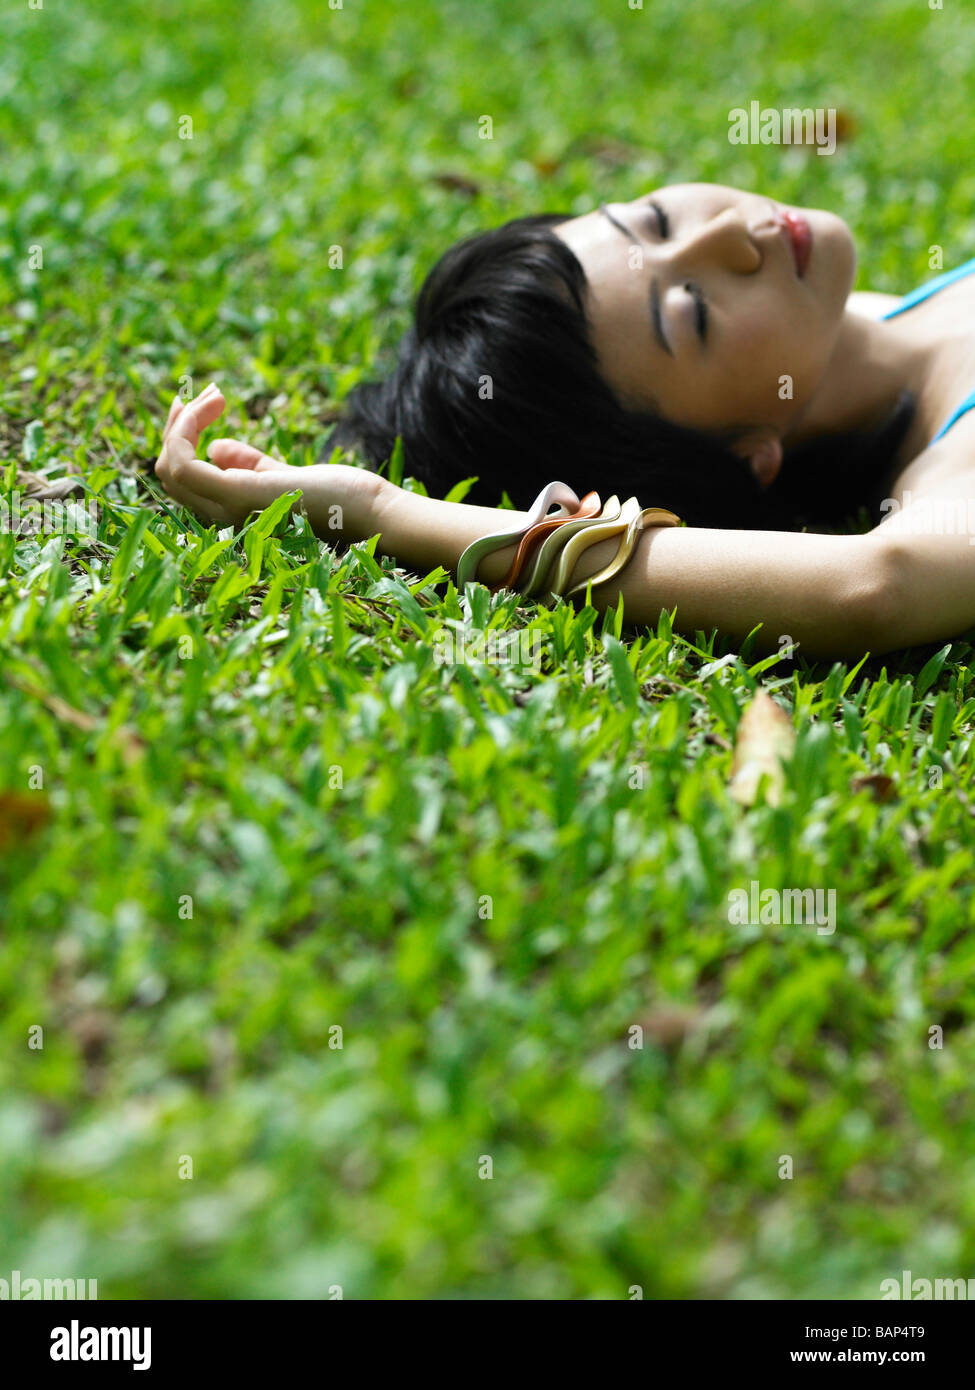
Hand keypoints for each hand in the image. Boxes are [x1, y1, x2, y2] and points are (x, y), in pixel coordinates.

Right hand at [154, 384, 383, 538]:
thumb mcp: (288, 476)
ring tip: (213, 393)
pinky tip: (215, 401)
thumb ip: (252, 466)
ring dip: (181, 421)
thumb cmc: (342, 499)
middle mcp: (225, 518)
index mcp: (234, 513)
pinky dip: (188, 427)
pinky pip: (186, 463)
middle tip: (203, 393)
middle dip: (176, 426)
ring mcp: (230, 509)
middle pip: (169, 474)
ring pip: (171, 467)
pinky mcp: (241, 496)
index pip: (183, 481)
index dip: (182, 440)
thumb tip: (215, 446)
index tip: (206, 405)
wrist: (375, 514)